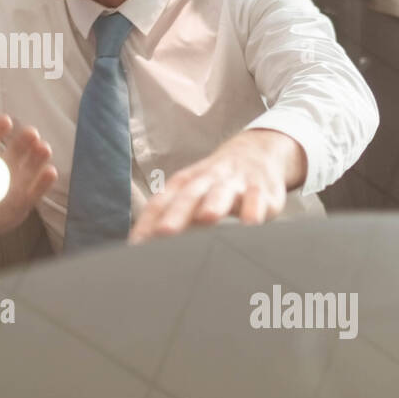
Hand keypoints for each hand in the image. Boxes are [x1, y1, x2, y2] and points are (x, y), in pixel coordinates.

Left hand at [129, 128, 305, 243]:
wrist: (258, 151)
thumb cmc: (217, 181)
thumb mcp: (192, 192)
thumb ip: (171, 216)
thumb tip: (143, 246)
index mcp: (186, 182)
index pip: (162, 201)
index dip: (148, 221)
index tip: (137, 245)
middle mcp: (208, 180)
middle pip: (189, 195)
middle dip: (176, 213)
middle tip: (164, 232)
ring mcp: (235, 183)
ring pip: (222, 191)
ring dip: (214, 203)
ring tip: (207, 217)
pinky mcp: (261, 189)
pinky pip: (257, 198)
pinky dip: (254, 208)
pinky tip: (251, 223)